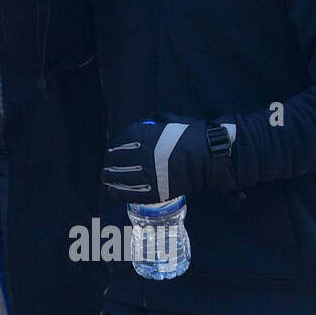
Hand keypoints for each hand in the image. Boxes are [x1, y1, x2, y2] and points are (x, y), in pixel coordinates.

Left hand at [102, 119, 236, 203]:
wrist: (208, 155)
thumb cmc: (191, 135)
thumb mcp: (169, 121)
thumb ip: (152, 124)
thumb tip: (144, 126)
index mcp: (141, 135)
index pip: (118, 142)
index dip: (114, 148)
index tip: (114, 151)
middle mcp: (139, 154)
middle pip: (114, 160)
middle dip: (108, 163)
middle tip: (108, 167)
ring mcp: (146, 173)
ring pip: (117, 177)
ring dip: (109, 178)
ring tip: (107, 179)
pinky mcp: (154, 190)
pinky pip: (128, 194)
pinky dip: (118, 193)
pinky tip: (112, 192)